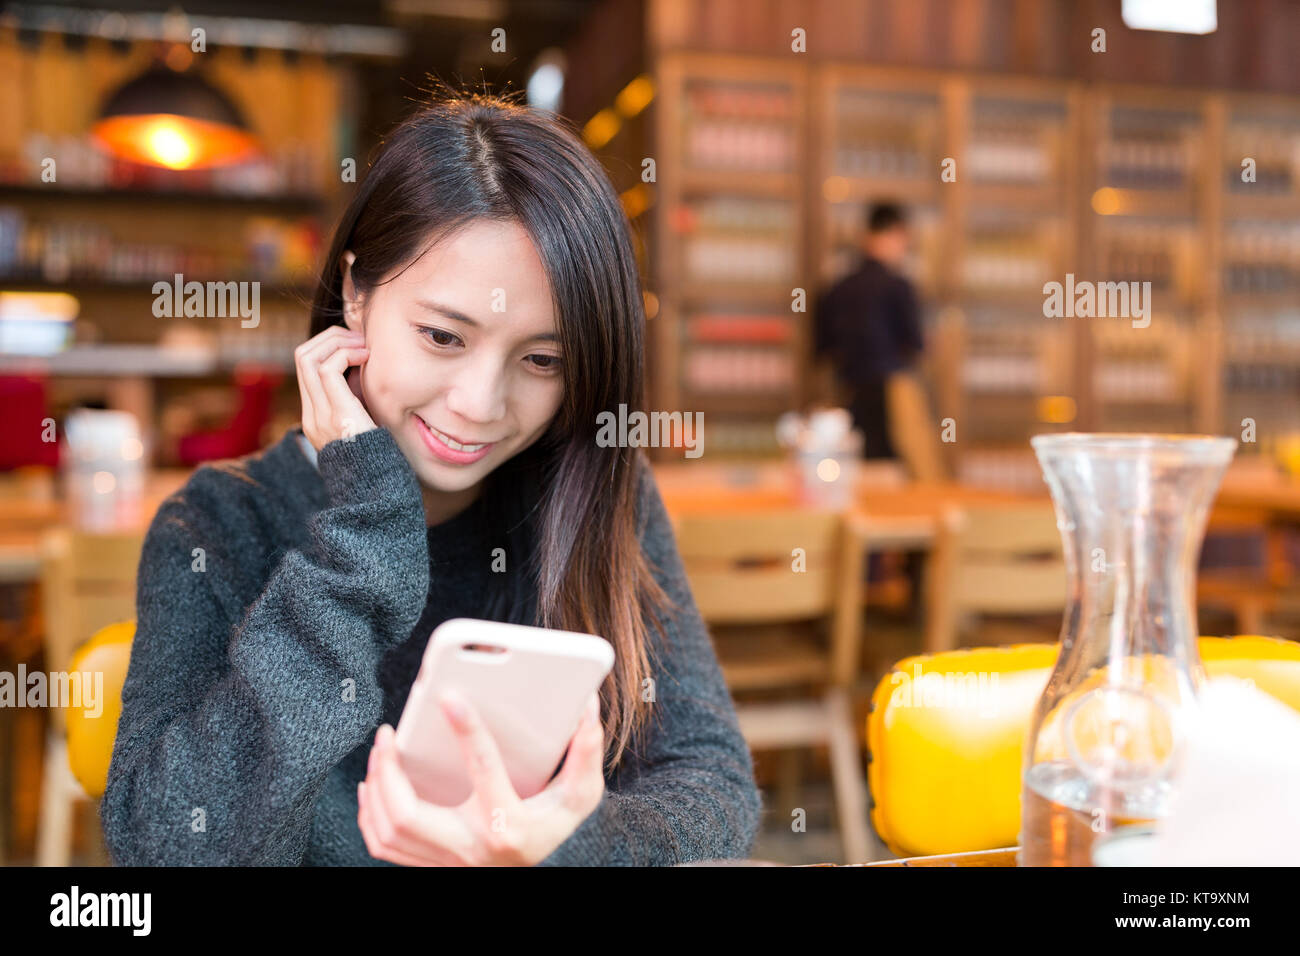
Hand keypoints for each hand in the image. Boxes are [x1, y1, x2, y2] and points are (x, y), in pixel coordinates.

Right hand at [295, 324, 376, 451]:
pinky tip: (367, 357)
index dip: (329, 346)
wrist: (385, 495)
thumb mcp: (367, 425)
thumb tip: (362, 370)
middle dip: (331, 337)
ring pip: (308, 357)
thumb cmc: (385, 461)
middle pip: (301, 356)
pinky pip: (327, 370)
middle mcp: (312, 417)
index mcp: (316, 419)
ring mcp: (320, 417)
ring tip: (364, 346)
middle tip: (360, 339)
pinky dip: (346, 354)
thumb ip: (358, 402)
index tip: (358, 345)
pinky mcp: (338, 417)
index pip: (306, 367)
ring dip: (338, 341)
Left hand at [357, 692, 605, 865]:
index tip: (450, 697)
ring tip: (380, 751)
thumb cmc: (554, 827)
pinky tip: (374, 785)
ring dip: (376, 786)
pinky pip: (383, 844)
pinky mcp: (428, 865)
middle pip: (408, 814)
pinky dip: (370, 813)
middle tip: (386, 733)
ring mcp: (445, 861)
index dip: (468, 730)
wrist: (537, 872)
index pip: (485, 770)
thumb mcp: (580, 795)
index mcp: (508, 822)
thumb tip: (587, 705)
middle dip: (388, 769)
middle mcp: (471, 847)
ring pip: (389, 830)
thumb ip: (586, 752)